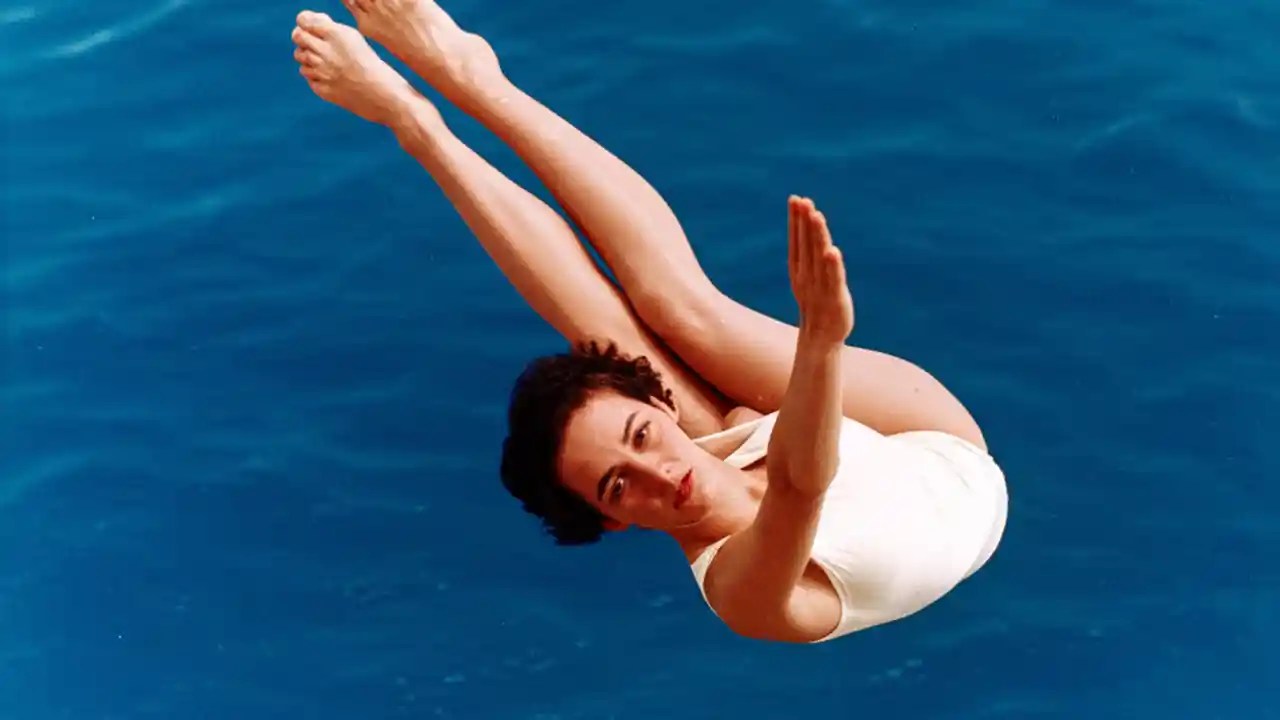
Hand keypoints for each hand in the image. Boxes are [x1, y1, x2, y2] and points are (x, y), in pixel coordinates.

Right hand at [788, 196, 853, 343]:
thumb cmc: (816, 305)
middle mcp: (807, 276)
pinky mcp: (835, 298)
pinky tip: (832, 251)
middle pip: (806, 244)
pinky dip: (832, 266)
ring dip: (817, 236)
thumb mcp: (808, 279)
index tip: (796, 199)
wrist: (820, 339)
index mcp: (799, 270)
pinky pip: (833, 279)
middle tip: (803, 200)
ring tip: (816, 216)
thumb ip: (808, 255)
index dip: (795, 220)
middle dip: (804, 222)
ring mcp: (820, 287)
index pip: (797, 240)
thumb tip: (806, 229)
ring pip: (818, 256)